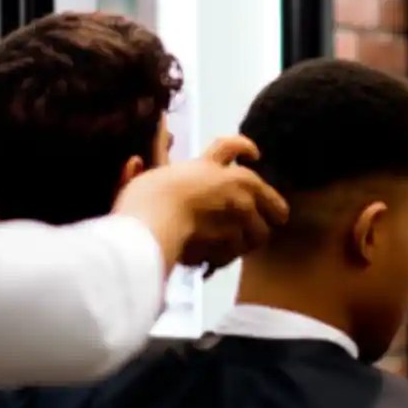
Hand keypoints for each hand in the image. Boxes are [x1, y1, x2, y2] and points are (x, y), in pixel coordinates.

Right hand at [113, 135, 288, 271]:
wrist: (155, 224)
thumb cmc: (145, 198)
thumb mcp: (147, 177)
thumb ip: (145, 172)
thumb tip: (134, 161)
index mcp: (208, 165)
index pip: (232, 146)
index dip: (245, 147)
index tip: (255, 154)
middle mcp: (231, 184)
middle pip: (267, 196)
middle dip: (273, 207)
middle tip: (272, 218)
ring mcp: (239, 212)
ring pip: (260, 231)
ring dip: (249, 239)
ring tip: (236, 246)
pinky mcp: (238, 239)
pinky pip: (240, 253)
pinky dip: (229, 258)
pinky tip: (216, 260)